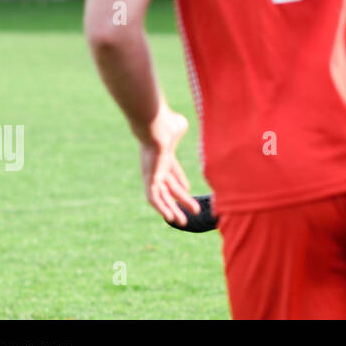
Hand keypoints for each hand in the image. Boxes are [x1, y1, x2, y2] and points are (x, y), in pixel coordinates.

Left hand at [136, 106, 200, 225]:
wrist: (156, 126)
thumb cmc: (167, 122)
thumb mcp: (179, 125)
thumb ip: (180, 126)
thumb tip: (180, 124)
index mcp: (165, 155)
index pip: (172, 172)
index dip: (180, 181)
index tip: (188, 190)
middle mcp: (157, 167)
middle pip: (170, 187)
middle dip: (182, 199)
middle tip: (195, 211)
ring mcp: (153, 174)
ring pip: (162, 196)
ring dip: (172, 209)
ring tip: (183, 222)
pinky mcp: (150, 179)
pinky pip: (154, 197)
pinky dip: (161, 208)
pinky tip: (170, 218)